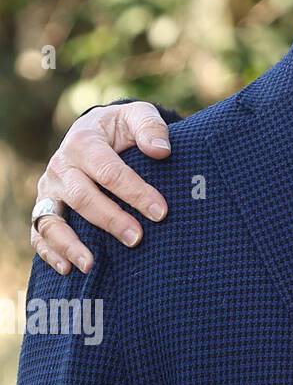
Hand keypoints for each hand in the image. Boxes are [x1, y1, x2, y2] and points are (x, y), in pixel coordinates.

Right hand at [31, 102, 171, 274]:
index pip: (109, 171)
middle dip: (110, 220)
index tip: (161, 212)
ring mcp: (49, 190)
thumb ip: (150, 127)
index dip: (135, 192)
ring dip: (70, 244)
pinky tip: (68, 268)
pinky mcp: (45, 207)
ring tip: (92, 264)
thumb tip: (161, 151)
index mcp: (84, 142)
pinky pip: (39, 233)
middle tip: (137, 238)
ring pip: (53, 219)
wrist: (94, 131)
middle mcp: (61, 167)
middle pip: (82, 197)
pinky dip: (49, 252)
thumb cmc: (121, 128)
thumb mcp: (137, 116)